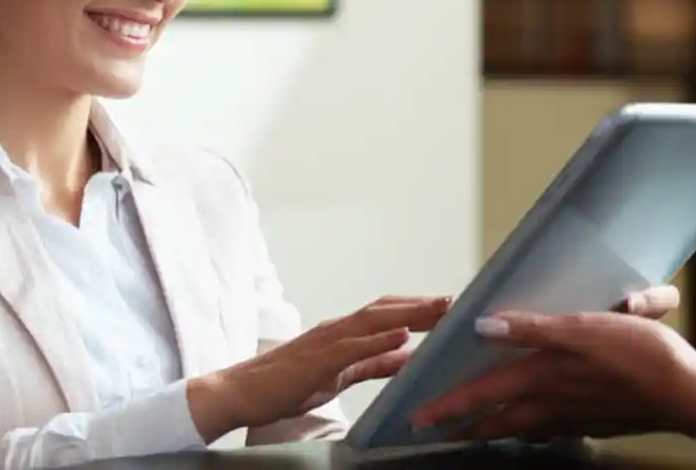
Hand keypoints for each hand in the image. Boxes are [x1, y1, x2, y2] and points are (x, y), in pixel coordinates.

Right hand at [189, 295, 449, 439]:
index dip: (417, 308)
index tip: (448, 308)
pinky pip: (353, 346)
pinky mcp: (317, 358)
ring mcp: (326, 341)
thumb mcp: (340, 375)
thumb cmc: (286, 386)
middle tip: (455, 302)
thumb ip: (372, 363)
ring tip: (439, 310)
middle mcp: (337, 329)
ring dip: (409, 313)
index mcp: (342, 333)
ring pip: (374, 319)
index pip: (385, 314)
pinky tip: (402, 335)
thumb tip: (406, 356)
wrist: (240, 393)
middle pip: (386, 309)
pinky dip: (380, 338)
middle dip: (421, 305)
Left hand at [411, 289, 695, 441]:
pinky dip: (532, 428)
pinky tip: (534, 426)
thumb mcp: (582, 328)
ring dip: (493, 428)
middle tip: (436, 430)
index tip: (416, 418)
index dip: (447, 406)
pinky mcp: (594, 421)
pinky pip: (551, 429)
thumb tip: (484, 326)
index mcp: (542, 377)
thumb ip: (531, 329)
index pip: (482, 395)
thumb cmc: (637, 355)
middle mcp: (551, 403)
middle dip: (462, 425)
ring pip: (522, 426)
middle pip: (495, 419)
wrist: (686, 393)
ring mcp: (573, 417)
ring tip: (474, 430)